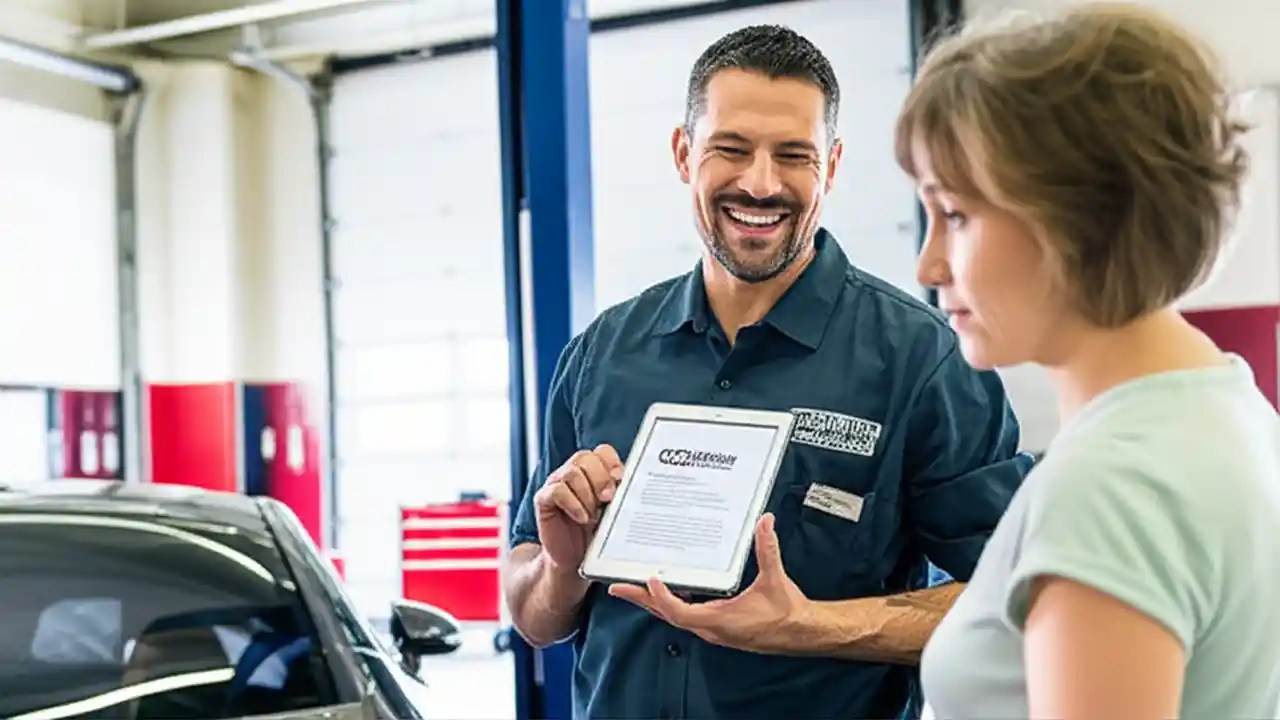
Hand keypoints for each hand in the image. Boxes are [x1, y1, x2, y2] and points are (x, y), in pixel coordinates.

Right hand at [534, 444, 623, 572]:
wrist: (573, 560)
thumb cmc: (594, 534)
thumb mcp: (611, 512)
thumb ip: (617, 495)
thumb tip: (628, 483)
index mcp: (591, 472)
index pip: (601, 452)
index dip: (611, 461)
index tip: (620, 478)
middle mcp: (572, 473)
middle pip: (585, 457)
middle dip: (600, 477)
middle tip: (608, 499)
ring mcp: (555, 484)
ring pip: (571, 473)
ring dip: (586, 493)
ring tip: (593, 513)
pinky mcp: (543, 499)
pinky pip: (557, 491)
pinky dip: (573, 504)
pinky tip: (582, 518)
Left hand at [607, 513, 809, 653]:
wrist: (801, 633)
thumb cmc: (787, 612)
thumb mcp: (775, 578)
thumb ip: (768, 549)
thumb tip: (764, 521)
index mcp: (720, 620)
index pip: (680, 612)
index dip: (663, 598)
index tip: (650, 580)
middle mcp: (710, 629)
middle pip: (667, 614)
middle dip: (641, 599)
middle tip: (616, 587)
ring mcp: (712, 629)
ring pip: (673, 616)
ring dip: (653, 602)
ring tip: (632, 586)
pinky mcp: (716, 626)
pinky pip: (685, 615)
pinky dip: (671, 602)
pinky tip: (666, 589)